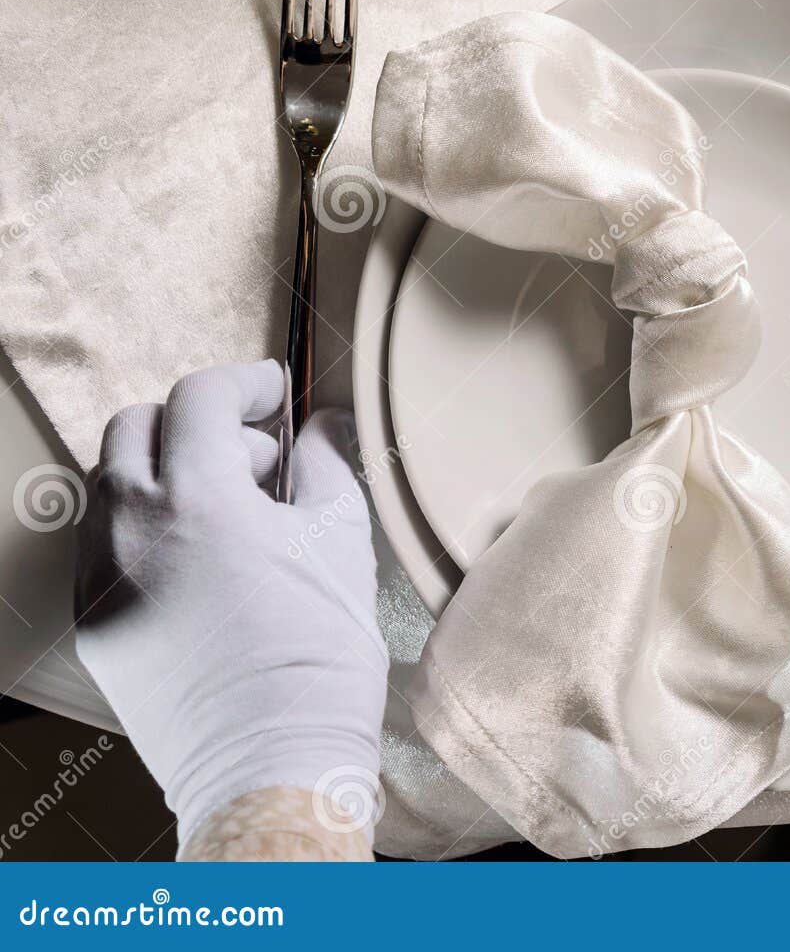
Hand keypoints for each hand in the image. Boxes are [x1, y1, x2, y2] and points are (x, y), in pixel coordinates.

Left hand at [74, 360, 386, 846]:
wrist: (272, 759)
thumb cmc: (320, 656)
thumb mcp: (341, 542)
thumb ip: (327, 467)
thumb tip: (323, 426)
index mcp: (199, 497)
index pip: (201, 398)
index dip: (244, 383)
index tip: (275, 392)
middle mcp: (131, 526)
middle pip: (137, 427)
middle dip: (196, 423)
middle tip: (257, 455)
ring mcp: (101, 575)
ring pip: (110, 484)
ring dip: (165, 473)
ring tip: (230, 510)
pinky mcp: (94, 620)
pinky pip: (104, 545)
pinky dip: (146, 527)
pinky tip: (200, 559)